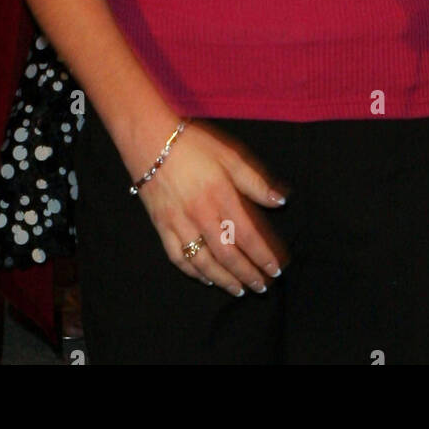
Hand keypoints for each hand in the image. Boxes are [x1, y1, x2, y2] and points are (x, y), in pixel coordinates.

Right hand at [135, 122, 288, 296]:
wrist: (149, 139)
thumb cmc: (192, 145)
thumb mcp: (229, 155)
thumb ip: (254, 181)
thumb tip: (280, 201)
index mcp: (221, 195)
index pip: (247, 235)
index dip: (262, 256)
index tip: (275, 270)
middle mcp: (201, 214)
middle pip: (227, 254)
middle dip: (247, 273)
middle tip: (261, 287)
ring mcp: (179, 223)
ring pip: (204, 261)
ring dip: (223, 279)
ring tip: (239, 290)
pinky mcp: (161, 226)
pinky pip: (178, 257)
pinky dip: (193, 272)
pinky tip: (206, 277)